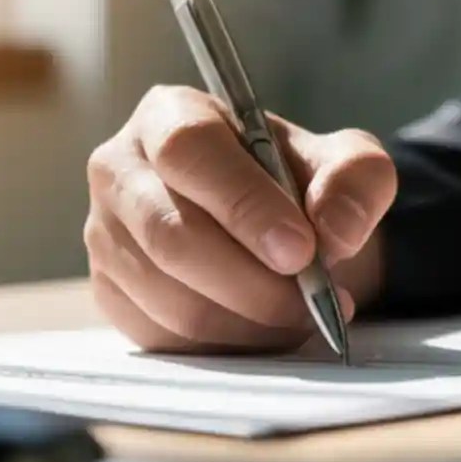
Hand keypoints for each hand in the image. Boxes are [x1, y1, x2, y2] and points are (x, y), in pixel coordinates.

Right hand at [84, 85, 396, 352]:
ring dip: (247, 322)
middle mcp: (120, 171)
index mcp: (169, 116)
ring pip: (170, 298)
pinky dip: (226, 345)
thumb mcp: (345, 165)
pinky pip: (164, 337)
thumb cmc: (295, 185)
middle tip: (313, 299)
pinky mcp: (110, 294)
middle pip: (172, 236)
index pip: (189, 151)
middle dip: (252, 282)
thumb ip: (355, 180)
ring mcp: (105, 236)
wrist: (276, 230)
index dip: (244, 204)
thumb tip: (335, 230)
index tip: (300, 249)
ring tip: (300, 316)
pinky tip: (264, 330)